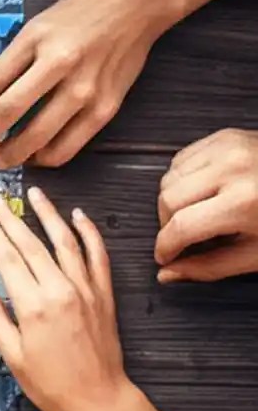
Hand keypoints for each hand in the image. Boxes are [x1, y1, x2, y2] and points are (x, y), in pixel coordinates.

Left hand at [0, 0, 167, 167]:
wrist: (137, 3)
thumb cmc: (83, 11)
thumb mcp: (38, 25)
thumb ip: (15, 59)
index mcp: (35, 39)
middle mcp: (59, 63)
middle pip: (10, 111)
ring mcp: (86, 88)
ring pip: (39, 136)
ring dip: (16, 154)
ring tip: (5, 158)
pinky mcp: (107, 107)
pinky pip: (70, 144)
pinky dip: (48, 156)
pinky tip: (38, 155)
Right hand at [0, 189, 197, 410]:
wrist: (99, 399)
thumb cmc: (51, 384)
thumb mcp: (12, 354)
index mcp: (32, 305)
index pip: (7, 257)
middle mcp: (60, 290)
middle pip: (30, 243)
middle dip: (10, 217)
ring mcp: (85, 289)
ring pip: (65, 241)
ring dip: (48, 214)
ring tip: (34, 193)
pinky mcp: (103, 294)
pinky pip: (97, 255)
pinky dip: (89, 233)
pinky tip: (80, 216)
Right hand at [157, 129, 257, 281]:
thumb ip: (210, 267)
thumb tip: (170, 273)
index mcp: (244, 203)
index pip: (181, 227)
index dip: (166, 247)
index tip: (165, 255)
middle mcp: (233, 169)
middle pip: (168, 200)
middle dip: (168, 224)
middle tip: (184, 237)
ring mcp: (227, 148)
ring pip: (168, 178)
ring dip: (173, 201)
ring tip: (197, 213)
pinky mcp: (224, 137)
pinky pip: (181, 160)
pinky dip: (183, 180)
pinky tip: (203, 192)